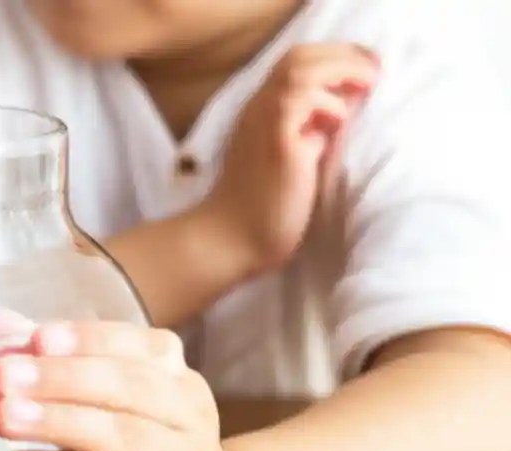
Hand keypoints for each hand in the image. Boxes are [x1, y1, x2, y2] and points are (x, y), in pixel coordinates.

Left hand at [0, 321, 251, 450]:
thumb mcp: (107, 404)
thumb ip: (57, 364)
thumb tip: (0, 329)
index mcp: (174, 373)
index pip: (134, 344)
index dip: (85, 339)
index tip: (35, 339)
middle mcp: (189, 411)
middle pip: (125, 387)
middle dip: (58, 378)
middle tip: (0, 379)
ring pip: (123, 436)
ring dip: (58, 423)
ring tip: (3, 418)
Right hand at [200, 43, 379, 274]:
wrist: (231, 239)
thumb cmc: (260, 209)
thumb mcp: (287, 160)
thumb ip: (307, 134)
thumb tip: (340, 114)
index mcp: (260, 113)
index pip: (294, 64)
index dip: (332, 58)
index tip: (363, 70)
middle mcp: (258, 110)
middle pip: (299, 57)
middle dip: (344, 56)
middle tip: (374, 73)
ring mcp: (265, 124)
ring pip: (301, 69)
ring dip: (342, 71)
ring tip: (369, 85)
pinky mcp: (278, 143)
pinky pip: (304, 100)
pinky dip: (329, 104)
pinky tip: (339, 123)